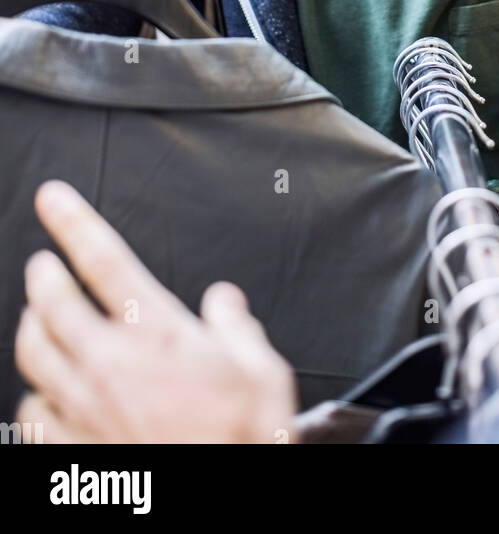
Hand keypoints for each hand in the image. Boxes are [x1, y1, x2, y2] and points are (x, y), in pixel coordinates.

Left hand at [14, 180, 297, 443]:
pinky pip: (30, 416)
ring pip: (32, 357)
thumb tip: (224, 302)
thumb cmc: (244, 440)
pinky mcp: (71, 451)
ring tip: (35, 319)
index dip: (72, 222)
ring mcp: (85, 411)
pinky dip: (33, 397)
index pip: (103, 261)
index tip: (53, 199)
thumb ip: (238, 328)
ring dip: (31, 330)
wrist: (226, 503)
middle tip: (41, 262)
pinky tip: (42, 394)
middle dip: (42, 274)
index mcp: (156, 334)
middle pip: (51, 305)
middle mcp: (110, 367)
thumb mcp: (262, 371)